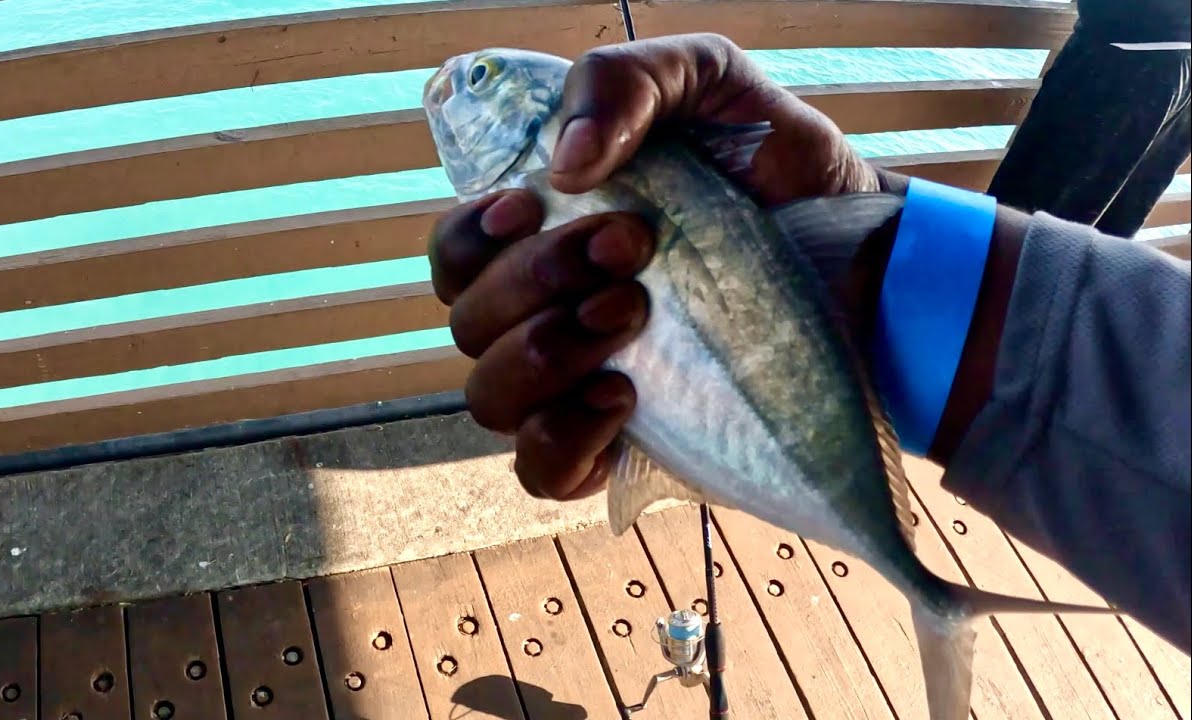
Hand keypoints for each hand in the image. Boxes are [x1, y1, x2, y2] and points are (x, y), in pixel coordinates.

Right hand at [429, 33, 878, 500]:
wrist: (864, 258)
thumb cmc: (775, 169)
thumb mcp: (709, 83)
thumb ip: (627, 83)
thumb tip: (562, 163)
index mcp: (545, 235)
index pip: (455, 254)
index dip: (470, 239)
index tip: (532, 207)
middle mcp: (546, 312)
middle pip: (468, 325)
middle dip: (538, 282)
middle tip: (633, 252)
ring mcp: (577, 385)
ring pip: (491, 399)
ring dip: (545, 354)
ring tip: (632, 318)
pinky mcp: (621, 448)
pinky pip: (543, 473)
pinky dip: (562, 440)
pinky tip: (622, 400)